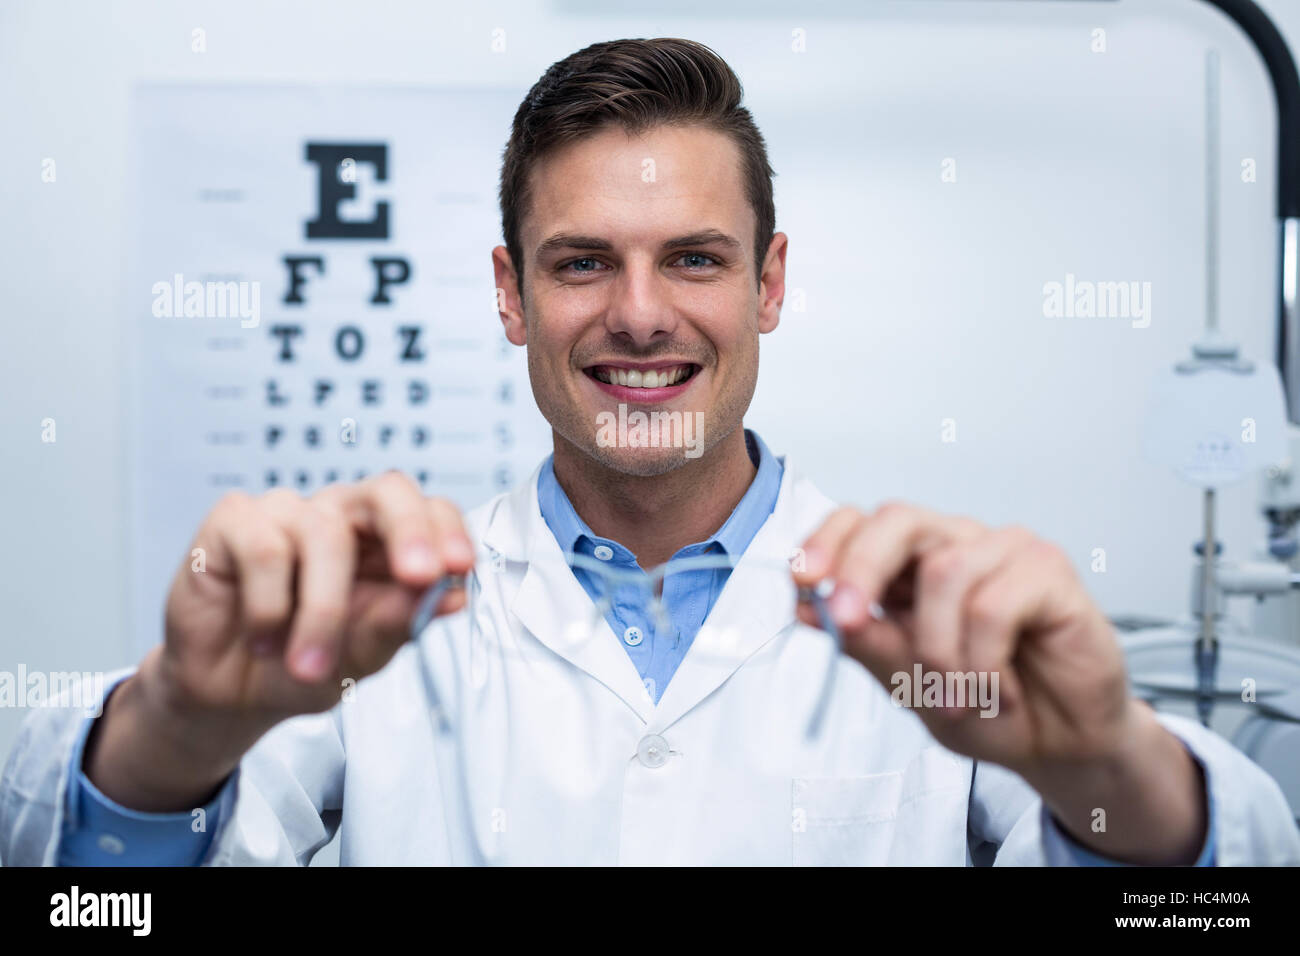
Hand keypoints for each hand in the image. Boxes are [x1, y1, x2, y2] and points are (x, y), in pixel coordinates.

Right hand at [87, 472, 473, 810]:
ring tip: (308, 665)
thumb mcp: (359, 658)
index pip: (430, 512)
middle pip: (389, 492)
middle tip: (420, 576)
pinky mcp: (235, 520)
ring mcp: (289, 513)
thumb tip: (451, 596)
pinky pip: (265, 549)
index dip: (449, 532)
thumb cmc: (299, 666)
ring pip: (326, 535)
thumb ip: (398, 624)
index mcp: (386, 543)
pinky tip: (261, 635)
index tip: (460, 569)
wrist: (226, 695)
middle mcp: (342, 517)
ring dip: (323, 611)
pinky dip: (269, 604)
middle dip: (411, 532)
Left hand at [795, 502, 1206, 862]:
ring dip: (940, 652)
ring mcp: (1002, 551)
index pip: (858, 523)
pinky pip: (995, 604)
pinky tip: (1001, 691)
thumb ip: (863, 641)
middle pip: (897, 520)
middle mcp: (953, 544)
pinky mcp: (1048, 569)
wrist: (1057, 747)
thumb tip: (805, 609)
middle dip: (861, 569)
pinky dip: (985, 663)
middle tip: (846, 621)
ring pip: (945, 572)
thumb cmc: (984, 707)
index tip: (801, 582)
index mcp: (908, 565)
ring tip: (957, 699)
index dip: (825, 542)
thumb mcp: (907, 683)